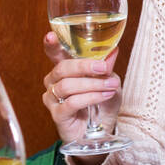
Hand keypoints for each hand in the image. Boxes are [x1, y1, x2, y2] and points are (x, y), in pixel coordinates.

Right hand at [41, 32, 121, 149]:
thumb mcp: (109, 81)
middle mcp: (53, 82)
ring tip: (111, 86)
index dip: (52, 45)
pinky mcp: (57, 115)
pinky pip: (71, 102)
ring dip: (93, 84)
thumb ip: (107, 66)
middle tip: (104, 68)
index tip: (51, 35)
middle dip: (85, 66)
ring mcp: (52, 99)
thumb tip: (113, 49)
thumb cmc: (102, 102)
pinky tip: (104, 96)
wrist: (102, 128)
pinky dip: (90, 97)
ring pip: (68, 86)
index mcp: (64, 70)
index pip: (54, 54)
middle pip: (63, 68)